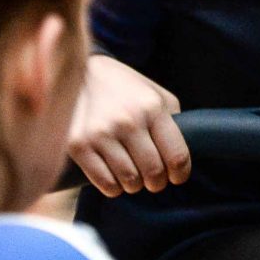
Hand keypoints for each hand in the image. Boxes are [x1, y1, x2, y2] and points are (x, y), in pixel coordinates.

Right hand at [68, 54, 191, 196]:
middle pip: (153, 173)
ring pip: (130, 181)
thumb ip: (172, 121)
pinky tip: (113, 176)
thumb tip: (180, 156)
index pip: (177, 156)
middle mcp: (128, 121)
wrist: (80, 72)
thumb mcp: (155, 94)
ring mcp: (101, 133)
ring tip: (132, 175)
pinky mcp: (78, 145)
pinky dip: (114, 187)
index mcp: (152, 107)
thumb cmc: (125, 88)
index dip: (180, 174)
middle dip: (157, 182)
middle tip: (152, 179)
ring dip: (134, 184)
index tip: (176, 177)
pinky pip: (106, 184)